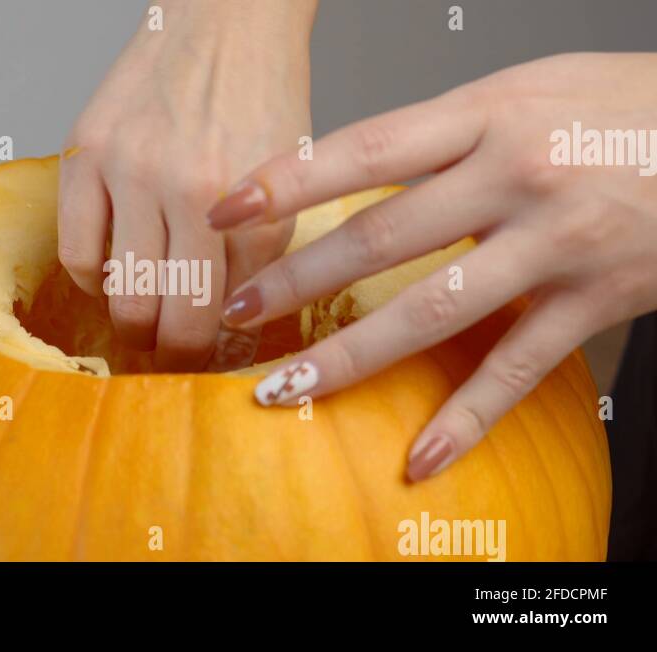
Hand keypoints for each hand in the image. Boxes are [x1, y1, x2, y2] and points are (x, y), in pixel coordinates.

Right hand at [58, 0, 315, 370]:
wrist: (227, 16)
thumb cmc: (264, 97)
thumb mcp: (287, 186)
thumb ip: (260, 258)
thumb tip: (224, 326)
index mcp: (249, 203)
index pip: (219, 315)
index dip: (209, 350)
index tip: (203, 356)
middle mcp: (185, 189)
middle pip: (164, 317)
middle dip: (169, 350)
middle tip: (171, 349)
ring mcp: (127, 168)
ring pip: (118, 294)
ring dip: (131, 322)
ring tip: (142, 317)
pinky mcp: (84, 150)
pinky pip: (73, 251)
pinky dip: (92, 279)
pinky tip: (111, 271)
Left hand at [208, 52, 656, 479]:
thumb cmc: (625, 103)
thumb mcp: (528, 88)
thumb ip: (446, 131)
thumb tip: (357, 169)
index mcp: (491, 112)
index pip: (367, 145)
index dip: (288, 179)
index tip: (226, 209)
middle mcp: (516, 174)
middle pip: (383, 237)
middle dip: (299, 280)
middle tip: (236, 313)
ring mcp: (557, 241)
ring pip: (434, 311)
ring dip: (351, 356)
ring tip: (286, 387)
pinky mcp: (597, 299)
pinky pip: (519, 368)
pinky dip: (467, 419)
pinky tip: (420, 458)